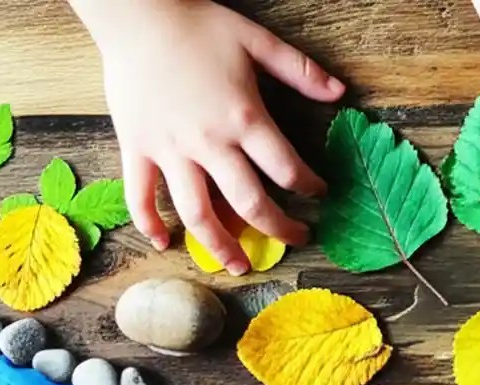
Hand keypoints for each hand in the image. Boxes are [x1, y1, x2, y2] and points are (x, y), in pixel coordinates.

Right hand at [70, 0, 344, 274]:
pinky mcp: (138, 149)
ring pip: (198, 214)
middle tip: (296, 239)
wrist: (137, 14)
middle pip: (250, 205)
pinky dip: (150, 223)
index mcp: (244, 119)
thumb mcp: (257, 41)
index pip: (287, 170)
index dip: (310, 187)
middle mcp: (209, 144)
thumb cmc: (198, 25)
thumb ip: (300, 70)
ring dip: (221, 246)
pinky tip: (165, 243)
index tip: (320, 194)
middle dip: (279, 229)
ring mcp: (170, 151)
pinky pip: (141, 196)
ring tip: (239, 265)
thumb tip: (341, 93)